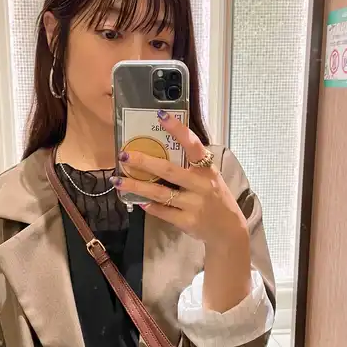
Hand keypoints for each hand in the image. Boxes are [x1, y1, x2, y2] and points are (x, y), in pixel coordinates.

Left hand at [111, 111, 247, 249]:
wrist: (228, 230)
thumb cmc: (216, 198)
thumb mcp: (210, 178)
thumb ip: (191, 166)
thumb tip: (161, 149)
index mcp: (207, 170)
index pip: (193, 146)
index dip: (178, 130)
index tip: (161, 116)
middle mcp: (201, 185)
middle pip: (168, 170)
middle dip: (144, 162)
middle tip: (124, 155)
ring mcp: (194, 205)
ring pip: (160, 193)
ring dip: (137, 186)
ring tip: (118, 180)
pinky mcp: (187, 222)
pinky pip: (163, 212)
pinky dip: (149, 206)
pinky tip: (137, 200)